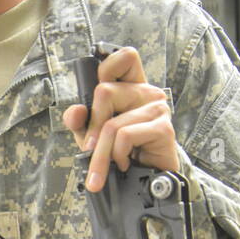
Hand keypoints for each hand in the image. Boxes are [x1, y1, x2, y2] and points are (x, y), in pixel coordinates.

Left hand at [62, 46, 178, 191]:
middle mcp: (146, 93)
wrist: (148, 180)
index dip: (106, 68)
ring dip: (101, 153)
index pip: (125, 57)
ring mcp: (157, 109)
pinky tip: (124, 163)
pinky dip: (118, 155)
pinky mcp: (163, 128)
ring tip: (106, 165)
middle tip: (90, 148)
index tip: (95, 94)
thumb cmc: (124, 152)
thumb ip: (81, 122)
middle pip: (105, 92)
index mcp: (132, 86)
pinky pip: (126, 136)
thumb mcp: (93, 136)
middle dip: (91, 126)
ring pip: (112, 124)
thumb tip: (76, 111)